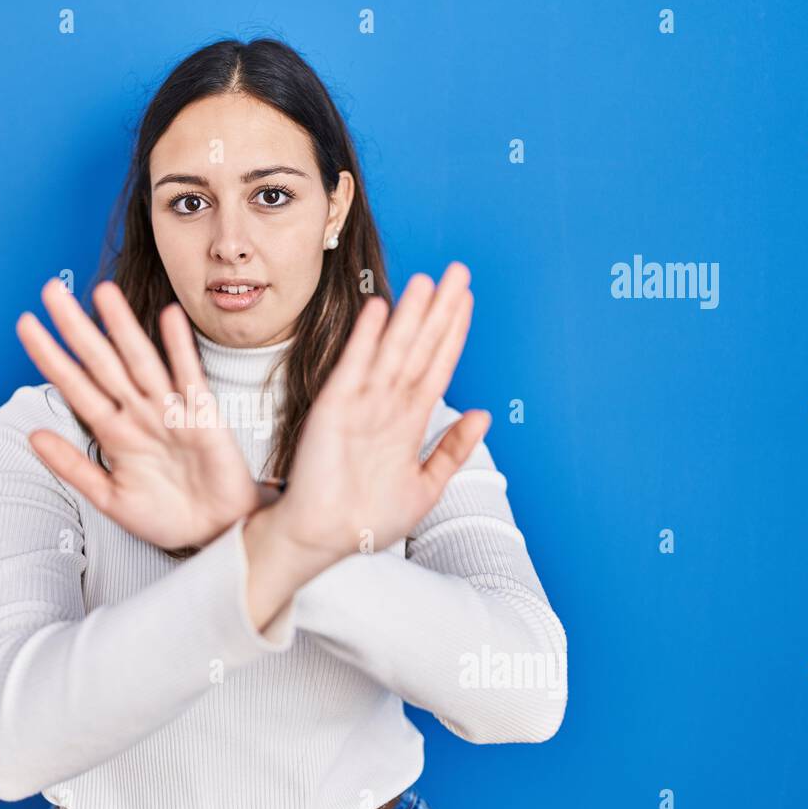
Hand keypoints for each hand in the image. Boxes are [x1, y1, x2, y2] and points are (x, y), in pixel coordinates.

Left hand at [15, 277, 259, 550]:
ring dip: (123, 326)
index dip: (51, 357)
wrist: (215, 534)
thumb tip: (33, 437)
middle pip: (102, 362)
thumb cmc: (167, 516)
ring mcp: (170, 411)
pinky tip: (169, 318)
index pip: (75, 386)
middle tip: (51, 290)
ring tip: (103, 292)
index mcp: (114, 433)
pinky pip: (189, 377)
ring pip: (140, 361)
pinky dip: (179, 348)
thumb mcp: (111, 498)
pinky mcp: (203, 417)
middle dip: (76, 328)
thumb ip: (73, 467)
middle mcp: (138, 414)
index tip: (26, 325)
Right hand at [267, 262, 490, 560]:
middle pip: (420, 348)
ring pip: (393, 351)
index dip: (453, 332)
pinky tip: (380, 309)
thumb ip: (452, 451)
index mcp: (408, 422)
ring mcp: (360, 404)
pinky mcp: (334, 408)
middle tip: (459, 270)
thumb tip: (483, 415)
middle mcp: (386, 406)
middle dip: (439, 310)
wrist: (324, 538)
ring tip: (428, 280)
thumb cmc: (368, 519)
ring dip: (410, 315)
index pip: (437, 366)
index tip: (468, 299)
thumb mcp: (425, 487)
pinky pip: (354, 367)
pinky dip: (367, 339)